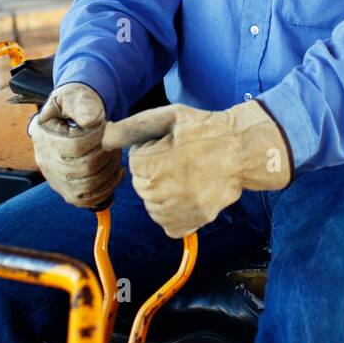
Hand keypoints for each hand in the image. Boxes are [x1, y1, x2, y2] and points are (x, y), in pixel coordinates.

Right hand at [27, 82, 120, 208]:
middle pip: (82, 169)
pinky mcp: (66, 190)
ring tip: (114, 154)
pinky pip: (86, 200)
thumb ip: (83, 104)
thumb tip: (90, 121)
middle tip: (113, 142)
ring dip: (108, 170)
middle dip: (106, 155)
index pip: (75, 145)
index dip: (97, 138)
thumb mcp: (77, 96)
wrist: (77, 115)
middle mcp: (44, 159)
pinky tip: (116, 172)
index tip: (106, 126)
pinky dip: (106, 189)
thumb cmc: (78, 104)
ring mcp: (54, 177)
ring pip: (86, 187)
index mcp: (44, 133)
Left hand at [102, 100, 292, 237]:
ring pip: (153, 203)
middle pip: (142, 183)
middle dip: (157, 171)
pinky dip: (174, 211)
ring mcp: (170, 212)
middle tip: (184, 159)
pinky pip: (166, 221)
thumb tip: (101, 136)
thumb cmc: (205, 131)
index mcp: (146, 165)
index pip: (135, 161)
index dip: (153, 150)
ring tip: (190, 175)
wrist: (241, 152)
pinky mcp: (185, 225)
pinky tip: (191, 193)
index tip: (173, 144)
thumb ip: (131, 128)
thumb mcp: (167, 117)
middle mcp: (155, 193)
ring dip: (164, 191)